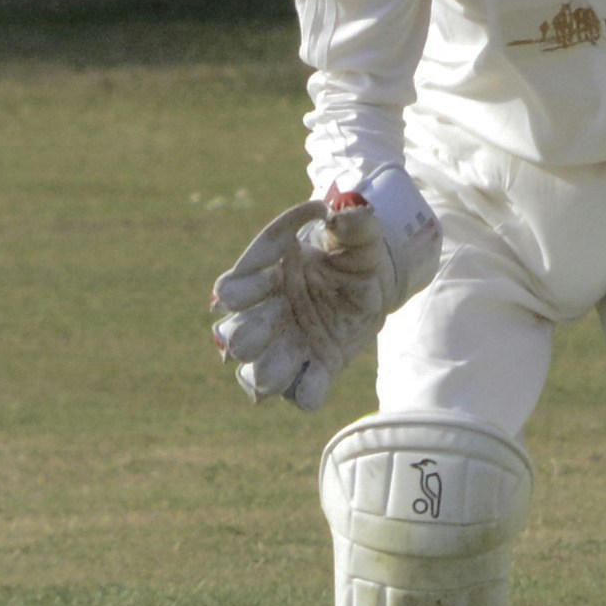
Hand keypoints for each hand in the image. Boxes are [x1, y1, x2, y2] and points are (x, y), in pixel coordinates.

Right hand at [209, 175, 433, 408]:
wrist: (375, 282)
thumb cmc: (354, 253)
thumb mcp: (358, 234)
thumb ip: (351, 223)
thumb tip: (342, 210)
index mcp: (265, 280)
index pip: (230, 290)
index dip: (245, 284)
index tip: (286, 257)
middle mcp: (267, 316)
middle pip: (231, 340)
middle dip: (249, 336)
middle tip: (282, 314)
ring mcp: (289, 347)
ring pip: (252, 375)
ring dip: (267, 371)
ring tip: (294, 352)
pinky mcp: (317, 368)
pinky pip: (300, 396)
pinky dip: (306, 392)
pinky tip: (320, 369)